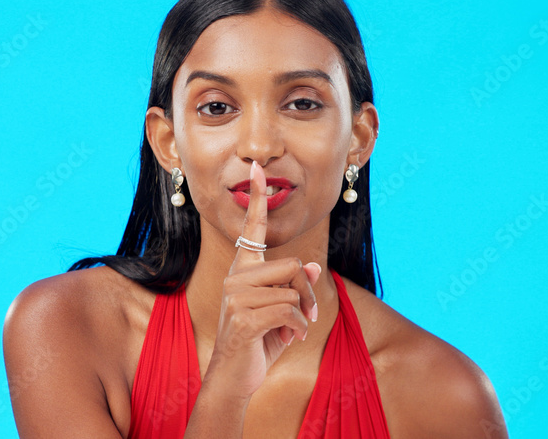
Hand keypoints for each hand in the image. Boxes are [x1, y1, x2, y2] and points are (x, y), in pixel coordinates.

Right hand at [205, 160, 322, 400]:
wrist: (234, 378)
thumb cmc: (258, 342)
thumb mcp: (282, 312)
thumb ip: (295, 287)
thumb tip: (314, 266)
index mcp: (242, 271)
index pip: (252, 230)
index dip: (257, 198)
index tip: (257, 168)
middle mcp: (235, 277)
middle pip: (294, 265)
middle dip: (308, 293)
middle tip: (308, 316)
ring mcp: (236, 297)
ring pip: (293, 291)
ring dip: (304, 316)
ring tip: (294, 332)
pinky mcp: (243, 317)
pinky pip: (290, 311)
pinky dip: (299, 329)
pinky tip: (291, 340)